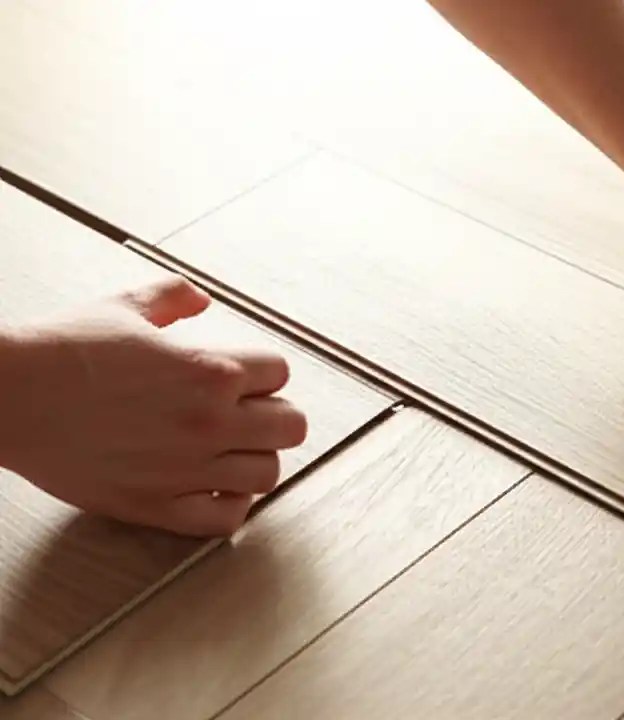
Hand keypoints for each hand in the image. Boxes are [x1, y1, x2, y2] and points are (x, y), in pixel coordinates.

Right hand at [0, 276, 307, 536]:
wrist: (7, 396)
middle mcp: (210, 420)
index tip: (244, 379)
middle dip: (273, 416)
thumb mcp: (124, 307)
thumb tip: (201, 299)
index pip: (281, 373)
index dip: (264, 373)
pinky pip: (226, 519)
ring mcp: (188, 467)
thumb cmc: (59, 352)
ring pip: (269, 474)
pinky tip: (212, 487)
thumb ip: (174, 298)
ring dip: (255, 460)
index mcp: (210, 369)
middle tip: (246, 416)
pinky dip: (229, 505)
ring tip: (230, 452)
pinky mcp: (157, 505)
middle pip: (291, 426)